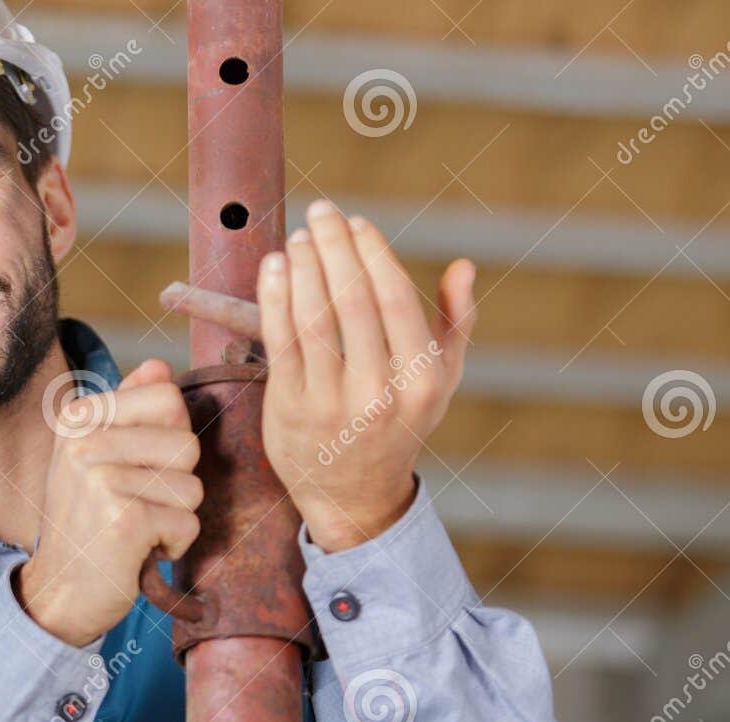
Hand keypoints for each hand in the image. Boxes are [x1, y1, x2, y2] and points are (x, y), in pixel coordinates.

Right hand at [17, 359, 202, 645]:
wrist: (59, 591)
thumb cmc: (88, 522)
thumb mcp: (96, 457)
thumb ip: (128, 409)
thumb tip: (159, 365)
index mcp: (79, 416)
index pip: (168, 396)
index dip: (170, 438)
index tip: (137, 468)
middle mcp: (84, 441)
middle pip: (187, 442)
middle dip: (177, 481)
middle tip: (136, 503)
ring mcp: (101, 478)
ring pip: (193, 486)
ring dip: (175, 516)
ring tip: (136, 526)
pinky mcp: (123, 519)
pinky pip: (187, 523)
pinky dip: (172, 546)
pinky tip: (137, 550)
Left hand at [161, 200, 475, 551]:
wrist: (353, 494)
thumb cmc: (400, 423)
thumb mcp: (441, 381)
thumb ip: (456, 322)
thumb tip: (462, 266)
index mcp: (421, 380)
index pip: (394, 299)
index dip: (371, 252)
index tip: (356, 222)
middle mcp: (377, 392)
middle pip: (350, 301)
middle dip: (332, 247)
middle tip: (320, 212)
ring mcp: (330, 402)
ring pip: (312, 318)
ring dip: (301, 267)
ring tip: (297, 238)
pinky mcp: (289, 407)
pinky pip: (280, 341)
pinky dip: (274, 298)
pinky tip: (274, 268)